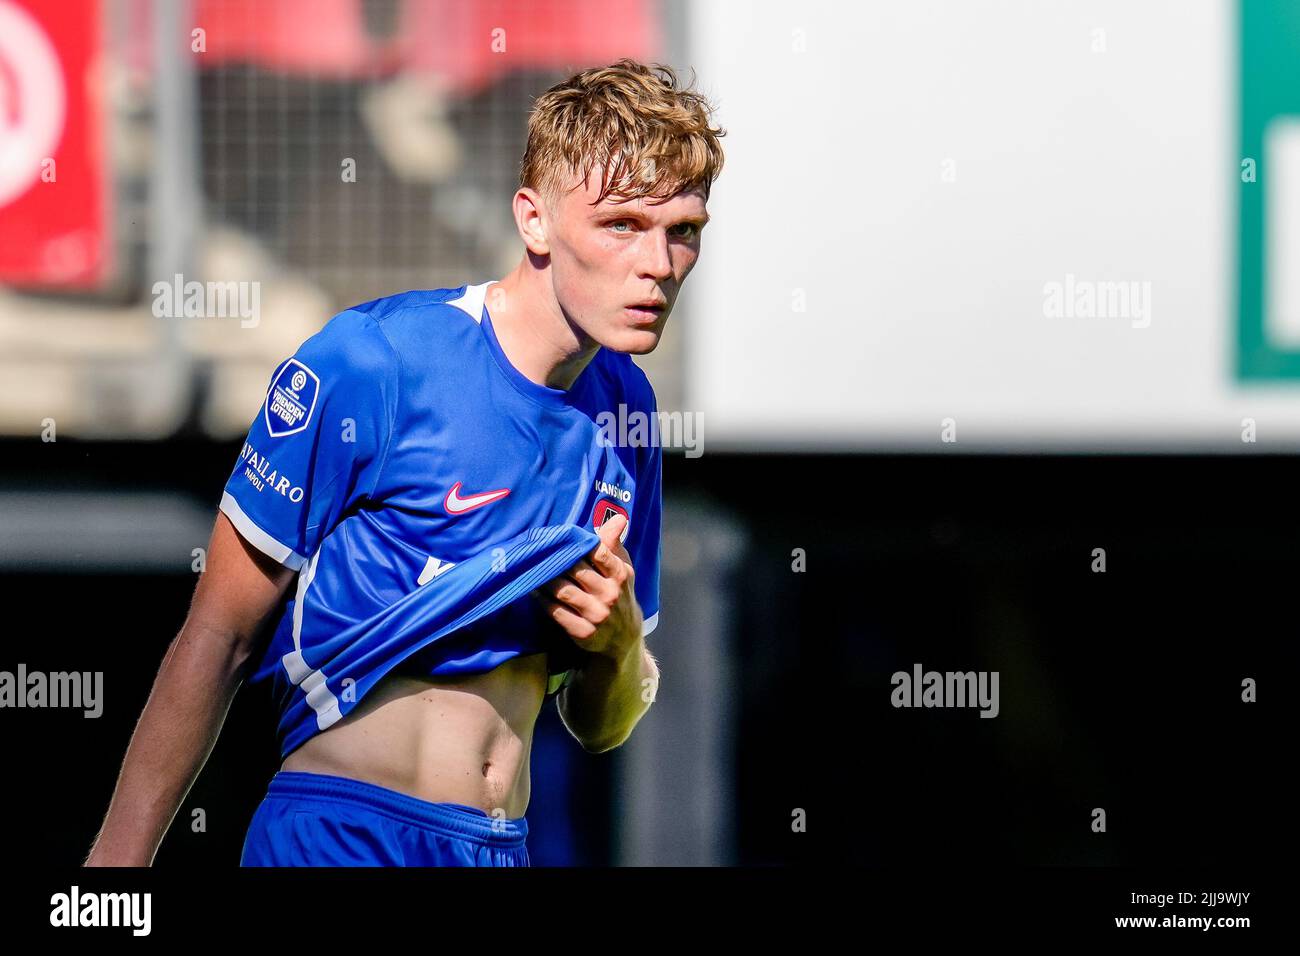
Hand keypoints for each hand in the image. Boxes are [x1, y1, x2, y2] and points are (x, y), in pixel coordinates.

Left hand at [533, 513, 641, 658]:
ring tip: (533, 569)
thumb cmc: (619, 593)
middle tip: (537, 551)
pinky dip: (543, 600)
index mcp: (620, 575)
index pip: (598, 552)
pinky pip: (556, 612)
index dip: (577, 543)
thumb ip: (614, 544)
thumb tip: (618, 518)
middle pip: (576, 570)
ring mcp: (597, 615)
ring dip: (545, 579)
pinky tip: (534, 591)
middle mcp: (610, 594)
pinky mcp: (583, 632)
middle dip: (556, 560)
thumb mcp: (622, 569)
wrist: (624, 637)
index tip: (560, 537)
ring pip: (563, 591)